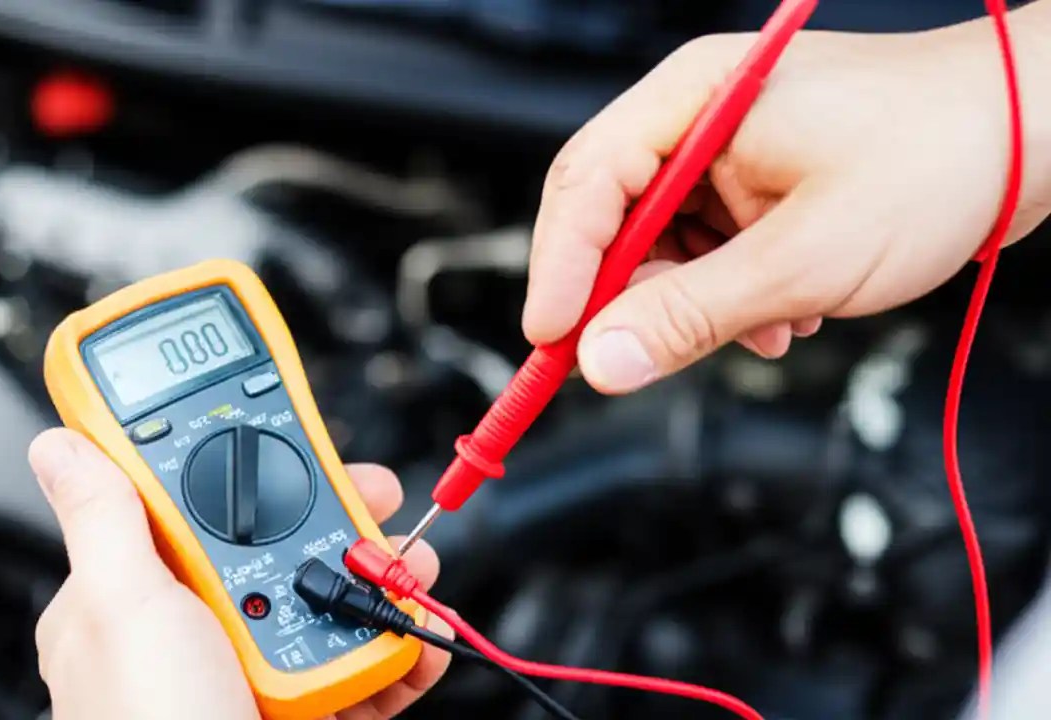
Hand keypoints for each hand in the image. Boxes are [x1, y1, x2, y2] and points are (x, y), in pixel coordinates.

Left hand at [29, 428, 449, 719]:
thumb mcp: (125, 610)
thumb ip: (105, 520)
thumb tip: (59, 445)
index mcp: (130, 601)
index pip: (188, 505)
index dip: (244, 466)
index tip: (295, 441)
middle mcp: (188, 636)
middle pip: (271, 548)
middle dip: (337, 523)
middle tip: (379, 506)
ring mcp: (245, 675)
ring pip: (322, 603)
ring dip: (382, 582)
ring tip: (414, 574)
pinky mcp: (298, 714)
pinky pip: (356, 667)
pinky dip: (397, 650)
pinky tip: (416, 639)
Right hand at [524, 3, 1050, 394]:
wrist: (1037, 132)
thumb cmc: (937, 158)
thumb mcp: (802, 258)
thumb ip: (689, 314)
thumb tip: (601, 361)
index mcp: (694, 100)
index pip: (585, 184)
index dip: (559, 268)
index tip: (552, 341)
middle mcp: (701, 114)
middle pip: (616, 216)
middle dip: (630, 295)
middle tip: (627, 358)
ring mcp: (732, 145)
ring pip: (666, 242)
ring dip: (697, 302)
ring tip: (758, 332)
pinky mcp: (762, 177)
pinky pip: (713, 246)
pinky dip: (735, 292)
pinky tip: (785, 317)